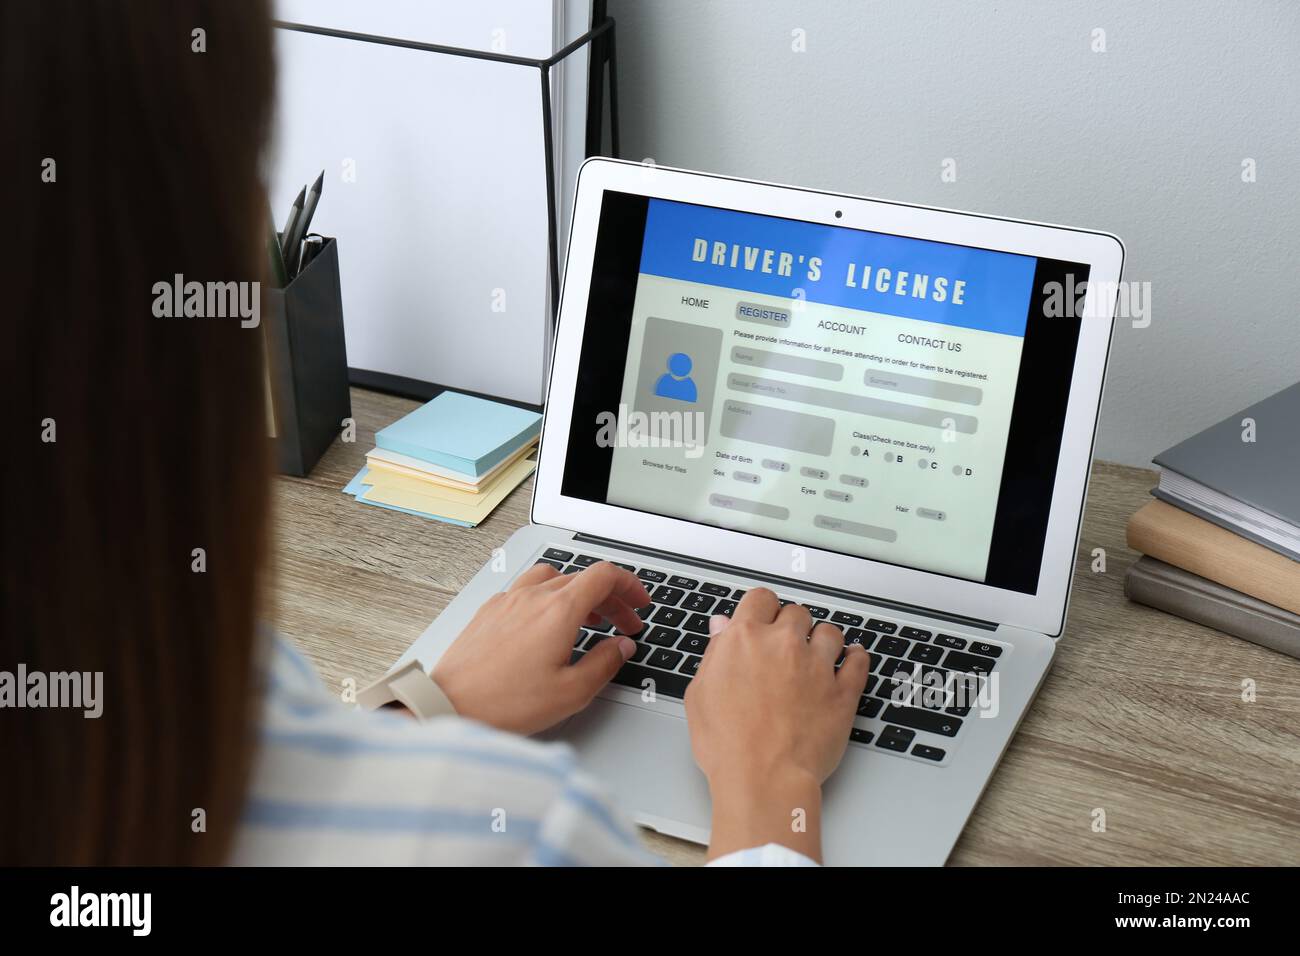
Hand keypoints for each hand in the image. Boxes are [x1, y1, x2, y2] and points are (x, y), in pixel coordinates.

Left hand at [432, 561, 650, 734]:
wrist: (449, 705)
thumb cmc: (505, 702)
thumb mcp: (571, 692)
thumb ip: (604, 663)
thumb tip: (621, 647)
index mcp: (559, 610)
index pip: (604, 576)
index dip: (629, 586)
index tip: (639, 603)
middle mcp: (532, 597)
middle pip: (582, 578)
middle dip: (610, 598)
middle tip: (623, 624)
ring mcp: (507, 600)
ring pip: (552, 579)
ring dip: (577, 593)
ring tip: (587, 618)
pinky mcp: (489, 611)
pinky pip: (525, 589)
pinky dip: (547, 598)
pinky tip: (546, 624)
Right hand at [684, 588, 870, 861]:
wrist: (763, 778)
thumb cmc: (727, 745)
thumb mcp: (701, 694)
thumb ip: (715, 653)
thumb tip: (721, 628)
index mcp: (745, 639)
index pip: (760, 599)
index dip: (762, 609)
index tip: (763, 620)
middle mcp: (784, 645)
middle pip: (796, 613)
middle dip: (791, 627)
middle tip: (785, 648)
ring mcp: (817, 666)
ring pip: (830, 632)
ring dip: (823, 640)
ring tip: (816, 656)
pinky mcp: (843, 691)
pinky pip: (859, 661)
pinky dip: (856, 658)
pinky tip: (850, 661)